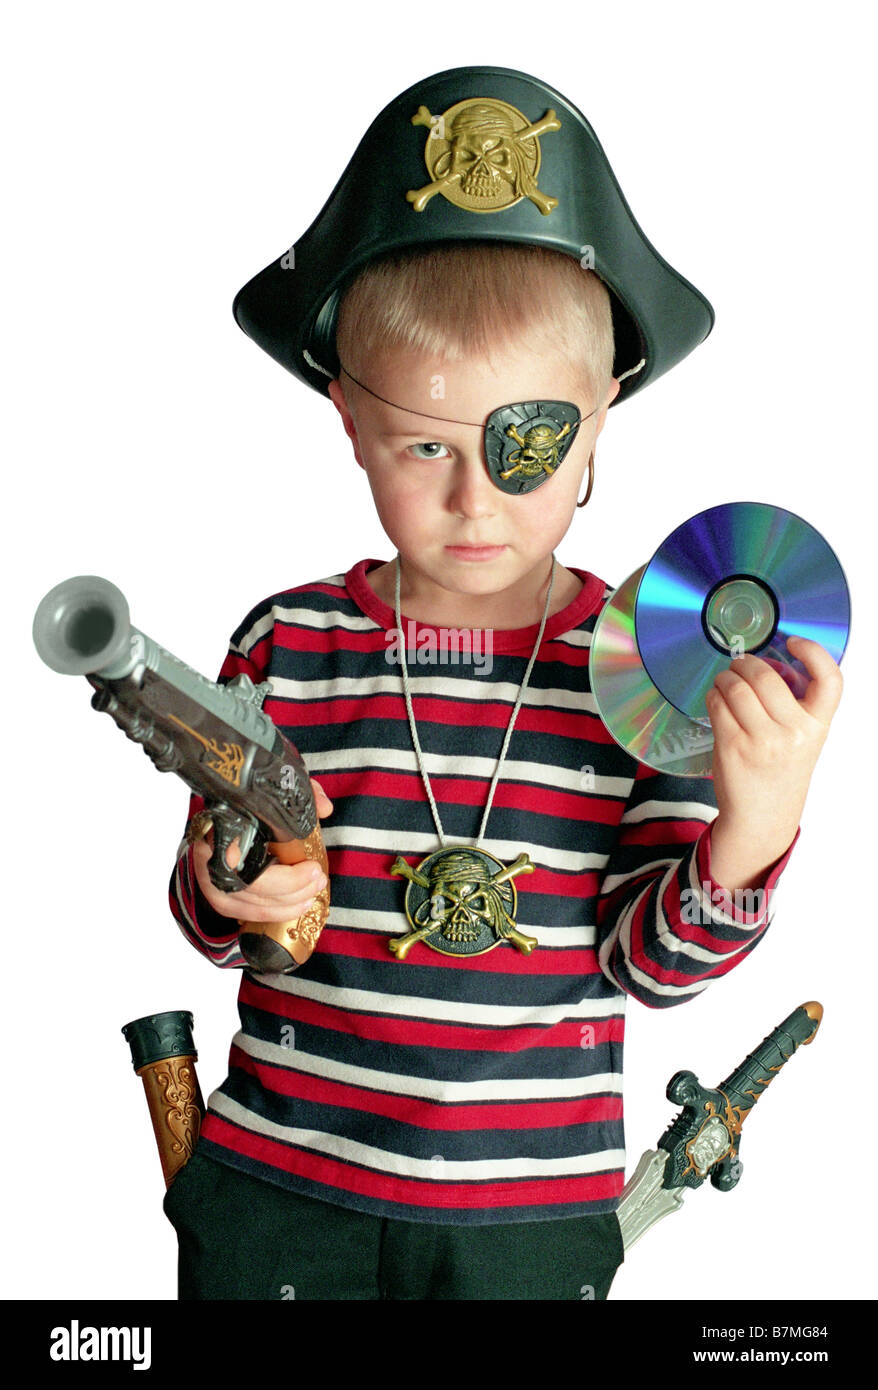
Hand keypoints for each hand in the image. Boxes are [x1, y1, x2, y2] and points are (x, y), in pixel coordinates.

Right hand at [192, 779, 333, 921]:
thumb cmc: (249, 807)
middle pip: (252, 886)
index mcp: (220, 827)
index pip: (248, 857)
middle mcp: (210, 856)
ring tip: (314, 891)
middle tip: (319, 877)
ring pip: (251, 904)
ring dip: (289, 903)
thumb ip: (302, 793)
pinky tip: (299, 905)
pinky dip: (276, 913)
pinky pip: (248, 914)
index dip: (283, 873)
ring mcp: (209, 881)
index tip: (312, 865)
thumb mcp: (277, 792)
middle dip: (292, 887)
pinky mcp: (218, 898)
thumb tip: (325, 808)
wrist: (221, 819)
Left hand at [705, 637, 842, 889]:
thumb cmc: (781, 772)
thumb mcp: (803, 739)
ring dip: (725, 678)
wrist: (763, 816)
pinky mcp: (733, 746)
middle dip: (745, 663)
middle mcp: (793, 732)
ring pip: (736, 687)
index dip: (814, 653)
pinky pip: (717, 704)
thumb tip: (763, 666)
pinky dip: (714, 695)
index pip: (830, 680)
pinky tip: (717, 700)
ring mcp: (762, 740)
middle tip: (738, 665)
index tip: (793, 643)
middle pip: (765, 676)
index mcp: (818, 726)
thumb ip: (794, 706)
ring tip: (724, 682)